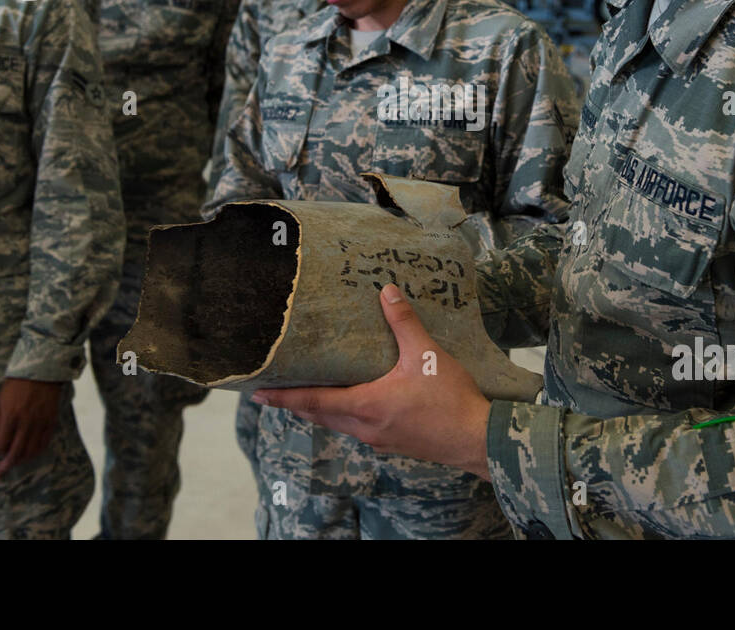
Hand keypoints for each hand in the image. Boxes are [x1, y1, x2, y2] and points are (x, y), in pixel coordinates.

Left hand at [0, 378, 62, 481]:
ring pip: (31, 451)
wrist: (41, 371)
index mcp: (11, 416)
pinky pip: (44, 443)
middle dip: (5, 467)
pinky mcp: (51, 421)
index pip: (1, 445)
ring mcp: (41, 422)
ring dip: (21, 461)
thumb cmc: (16, 386)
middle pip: (16, 452)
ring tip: (13, 465)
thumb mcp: (0, 403)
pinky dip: (36, 452)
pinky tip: (29, 455)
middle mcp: (26, 422)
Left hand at [254, 283, 493, 478]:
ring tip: (309, 393)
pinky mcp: (393, 442)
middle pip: (320, 415)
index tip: (259, 394)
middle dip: (297, 403)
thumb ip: (403, 323)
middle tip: (276, 391)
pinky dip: (344, 415)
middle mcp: (365, 427)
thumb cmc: (450, 400)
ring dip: (321, 410)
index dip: (284, 397)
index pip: (313, 402)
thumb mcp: (426, 355)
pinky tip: (353, 403)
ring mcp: (378, 438)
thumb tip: (386, 292)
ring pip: (338, 423)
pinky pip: (357, 428)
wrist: (476, 440)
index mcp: (365, 405)